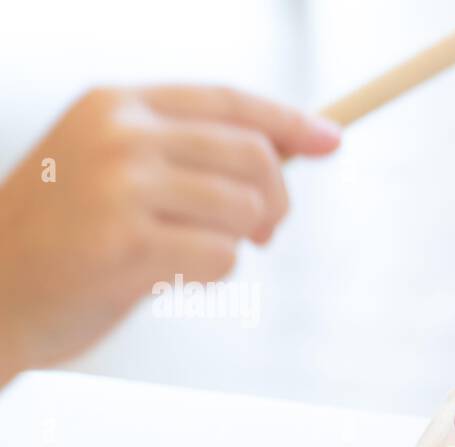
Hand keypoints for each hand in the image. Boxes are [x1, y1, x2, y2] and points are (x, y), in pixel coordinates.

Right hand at [0, 85, 340, 382]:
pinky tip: (166, 276)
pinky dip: (211, 275)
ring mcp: (123, 187)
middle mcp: (121, 136)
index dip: (288, 120)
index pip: (228, 101)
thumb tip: (286, 152)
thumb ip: (185, 153)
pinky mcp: (130, 243)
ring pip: (245, 209)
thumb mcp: (111, 168)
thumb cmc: (62, 237)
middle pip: (253, 156)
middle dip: (276, 201)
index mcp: (116, 106)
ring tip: (188, 254)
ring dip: (237, 243)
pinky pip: (223, 257)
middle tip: (266, 233)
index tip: (332, 137)